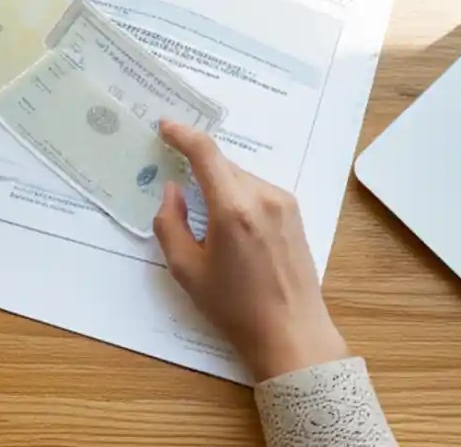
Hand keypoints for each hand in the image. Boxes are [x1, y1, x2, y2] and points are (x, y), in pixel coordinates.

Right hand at [153, 120, 348, 380]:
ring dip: (219, 186)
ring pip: (240, 177)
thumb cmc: (234, 308)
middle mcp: (262, 196)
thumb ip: (170, 223)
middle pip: (223, 164)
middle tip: (177, 184)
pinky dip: (238, 196)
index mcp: (233, 208)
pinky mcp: (295, 213)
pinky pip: (258, 190)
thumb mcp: (187, 270)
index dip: (182, 134)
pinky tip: (233, 228)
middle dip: (198, 168)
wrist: (292, 333)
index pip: (205, 153)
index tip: (164, 126)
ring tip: (208, 222)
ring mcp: (283, 202)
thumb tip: (173, 190)